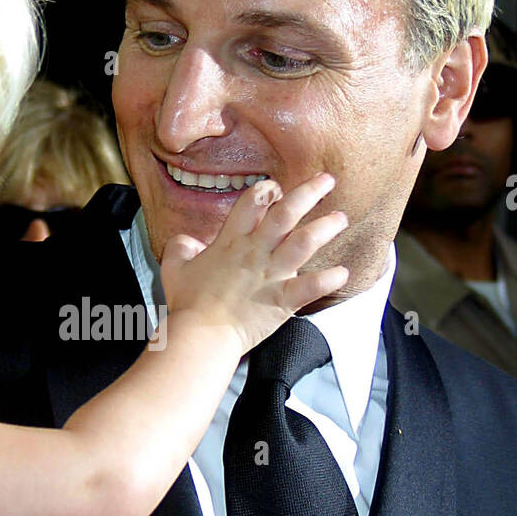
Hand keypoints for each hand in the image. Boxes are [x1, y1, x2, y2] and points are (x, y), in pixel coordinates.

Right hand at [159, 173, 348, 355]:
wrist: (201, 334)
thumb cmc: (189, 304)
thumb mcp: (174, 269)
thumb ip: (179, 248)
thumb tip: (184, 241)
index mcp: (231, 242)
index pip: (253, 202)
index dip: (267, 190)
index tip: (277, 187)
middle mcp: (256, 252)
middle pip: (286, 213)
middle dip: (309, 193)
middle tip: (326, 181)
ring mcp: (271, 275)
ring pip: (304, 242)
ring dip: (325, 228)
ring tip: (340, 218)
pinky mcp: (283, 300)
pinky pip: (311, 286)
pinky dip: (329, 279)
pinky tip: (342, 273)